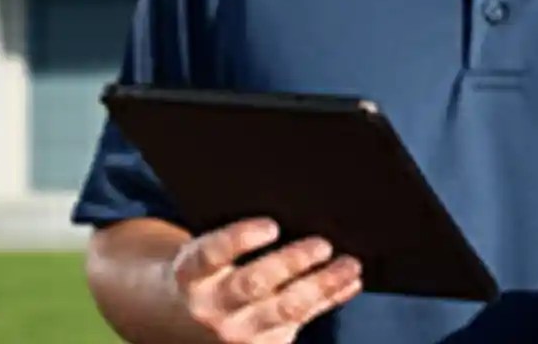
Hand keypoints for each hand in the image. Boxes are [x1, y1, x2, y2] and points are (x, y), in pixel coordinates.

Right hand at [170, 218, 362, 343]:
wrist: (188, 320)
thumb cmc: (210, 270)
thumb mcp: (206, 251)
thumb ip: (237, 236)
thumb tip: (296, 206)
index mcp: (190, 274)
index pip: (210, 255)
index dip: (239, 239)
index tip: (272, 225)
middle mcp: (211, 307)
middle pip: (253, 284)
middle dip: (292, 262)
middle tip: (323, 244)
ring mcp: (237, 333)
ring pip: (286, 308)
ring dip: (323, 284)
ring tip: (350, 263)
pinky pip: (303, 320)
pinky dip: (330, 299)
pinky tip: (349, 282)